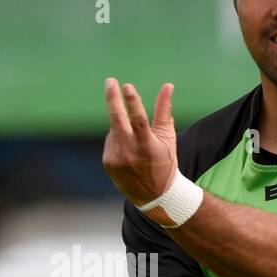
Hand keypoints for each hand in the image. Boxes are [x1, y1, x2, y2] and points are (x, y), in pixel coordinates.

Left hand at [102, 78, 177, 211]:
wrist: (153, 196)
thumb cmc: (165, 162)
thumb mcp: (168, 138)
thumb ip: (165, 111)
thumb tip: (168, 86)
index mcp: (148, 146)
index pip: (139, 121)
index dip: (133, 102)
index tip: (127, 87)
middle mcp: (130, 152)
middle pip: (117, 120)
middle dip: (113, 98)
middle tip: (110, 81)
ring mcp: (116, 158)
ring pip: (115, 129)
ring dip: (123, 127)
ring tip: (136, 143)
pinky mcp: (108, 162)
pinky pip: (111, 140)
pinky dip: (118, 139)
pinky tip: (128, 152)